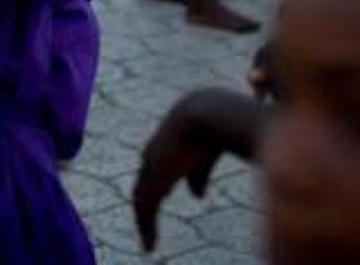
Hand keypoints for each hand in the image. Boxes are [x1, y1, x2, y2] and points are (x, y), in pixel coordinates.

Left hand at [133, 88, 264, 251]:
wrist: (208, 115)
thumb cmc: (217, 127)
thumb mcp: (207, 152)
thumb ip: (200, 172)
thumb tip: (197, 196)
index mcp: (168, 142)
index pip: (157, 166)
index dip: (159, 183)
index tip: (160, 198)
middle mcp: (156, 153)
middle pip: (146, 182)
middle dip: (147, 202)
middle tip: (146, 224)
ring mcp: (152, 164)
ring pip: (142, 196)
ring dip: (144, 219)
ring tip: (147, 241)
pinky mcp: (154, 176)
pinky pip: (145, 206)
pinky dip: (145, 225)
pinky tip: (149, 244)